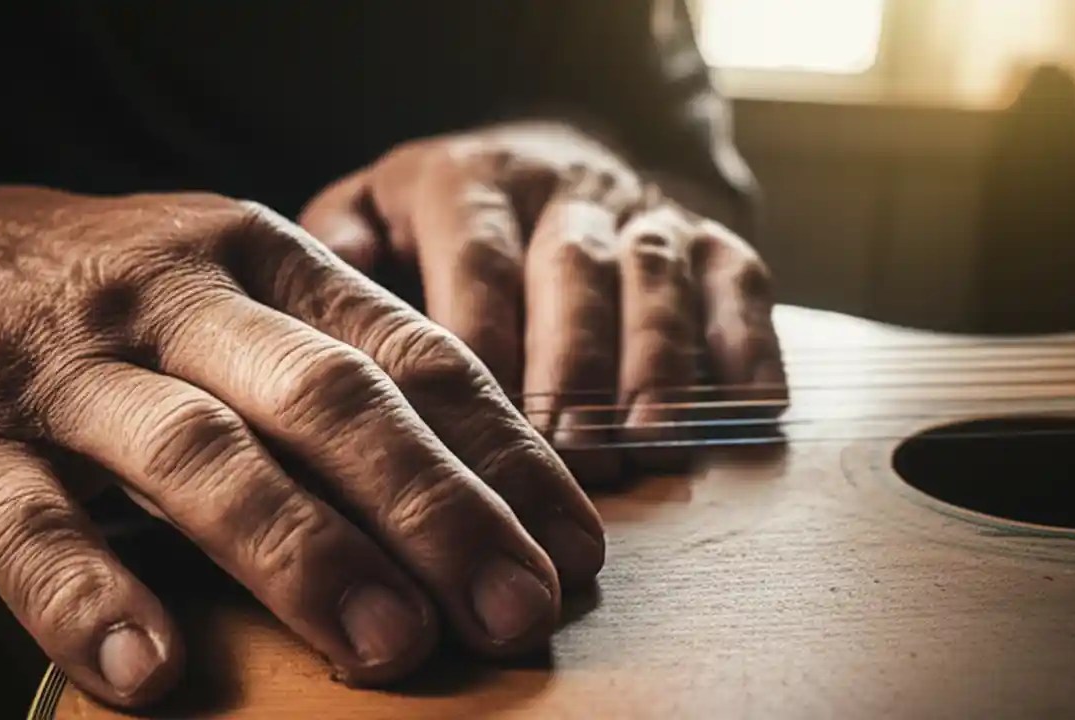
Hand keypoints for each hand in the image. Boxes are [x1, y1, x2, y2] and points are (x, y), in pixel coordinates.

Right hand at [0, 164, 602, 705]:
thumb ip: (330, 362)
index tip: (573, 546)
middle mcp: (179, 299)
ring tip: (389, 647)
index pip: (409, 356)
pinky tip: (153, 669)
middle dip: (434, 510)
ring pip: (200, 456)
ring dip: (303, 555)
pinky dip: (91, 595)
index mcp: (265, 260)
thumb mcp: (229, 289)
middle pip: (326, 401)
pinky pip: (29, 521)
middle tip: (515, 610)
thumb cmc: (109, 292)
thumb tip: (473, 480)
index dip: (502, 455)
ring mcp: (69, 366)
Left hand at [301, 124, 786, 483]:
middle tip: (569, 451)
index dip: (484, 337)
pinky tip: (748, 410)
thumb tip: (325, 281)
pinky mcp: (711, 236)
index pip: (478, 256)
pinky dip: (748, 345)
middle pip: (573, 270)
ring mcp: (643, 212)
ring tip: (652, 440)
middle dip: (573, 362)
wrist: (554, 160)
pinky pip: (740, 281)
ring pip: (658, 277)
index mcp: (471, 180)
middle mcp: (562, 188)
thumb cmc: (447, 218)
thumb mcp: (377, 206)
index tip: (476, 422)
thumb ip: (344, 238)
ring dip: (659, 361)